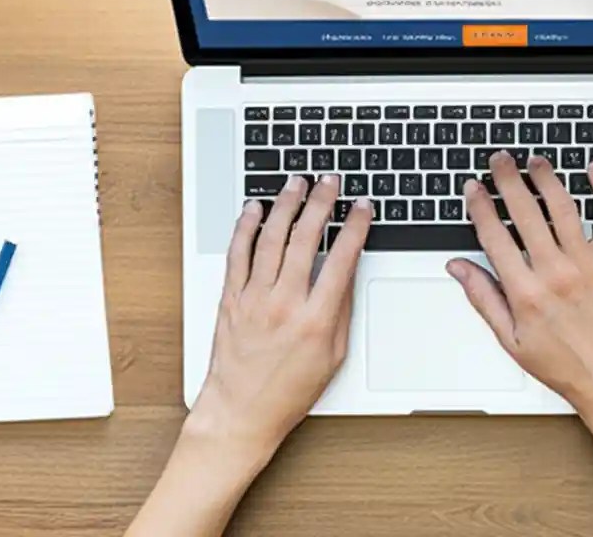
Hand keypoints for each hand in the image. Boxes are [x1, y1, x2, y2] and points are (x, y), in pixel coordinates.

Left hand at [185, 175, 371, 461]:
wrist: (241, 411)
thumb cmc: (289, 390)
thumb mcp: (334, 355)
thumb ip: (342, 309)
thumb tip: (346, 270)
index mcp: (316, 319)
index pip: (341, 258)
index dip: (355, 227)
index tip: (362, 208)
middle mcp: (283, 304)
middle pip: (305, 238)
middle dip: (321, 203)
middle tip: (329, 182)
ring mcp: (253, 299)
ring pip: (270, 238)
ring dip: (285, 205)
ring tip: (296, 183)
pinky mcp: (231, 299)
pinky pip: (238, 254)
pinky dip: (245, 227)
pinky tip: (255, 209)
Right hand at [446, 152, 592, 426]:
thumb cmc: (565, 365)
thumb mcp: (511, 340)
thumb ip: (483, 298)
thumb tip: (458, 268)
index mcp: (525, 292)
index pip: (494, 236)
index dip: (480, 206)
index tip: (473, 188)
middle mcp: (556, 273)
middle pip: (525, 212)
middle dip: (508, 179)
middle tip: (499, 160)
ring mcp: (587, 264)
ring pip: (563, 207)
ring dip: (546, 178)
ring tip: (534, 160)